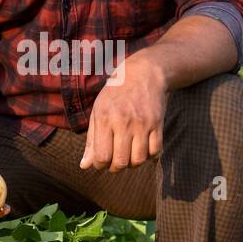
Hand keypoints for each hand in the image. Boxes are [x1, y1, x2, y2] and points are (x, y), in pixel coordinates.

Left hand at [79, 56, 165, 171]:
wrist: (143, 73)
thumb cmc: (115, 93)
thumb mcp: (98, 111)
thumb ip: (91, 140)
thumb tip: (85, 165)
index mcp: (104, 118)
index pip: (102, 156)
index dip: (100, 165)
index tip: (101, 162)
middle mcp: (123, 121)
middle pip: (121, 161)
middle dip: (116, 168)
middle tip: (114, 163)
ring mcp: (142, 123)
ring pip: (139, 160)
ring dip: (132, 164)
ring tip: (128, 156)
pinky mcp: (157, 123)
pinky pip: (155, 151)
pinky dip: (149, 156)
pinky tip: (142, 149)